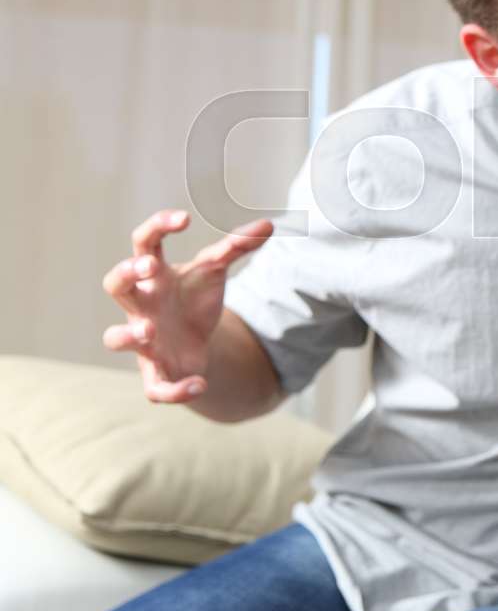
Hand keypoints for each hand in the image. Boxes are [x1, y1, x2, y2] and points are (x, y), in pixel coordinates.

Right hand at [100, 210, 272, 402]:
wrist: (198, 341)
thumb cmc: (196, 297)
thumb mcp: (215, 270)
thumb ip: (238, 247)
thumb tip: (269, 225)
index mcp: (155, 275)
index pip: (143, 242)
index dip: (157, 226)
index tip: (184, 219)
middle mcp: (141, 306)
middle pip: (116, 284)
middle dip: (126, 273)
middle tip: (149, 266)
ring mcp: (143, 339)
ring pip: (115, 338)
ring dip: (128, 334)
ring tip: (150, 330)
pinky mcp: (155, 372)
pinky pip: (154, 388)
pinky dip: (174, 391)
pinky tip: (199, 384)